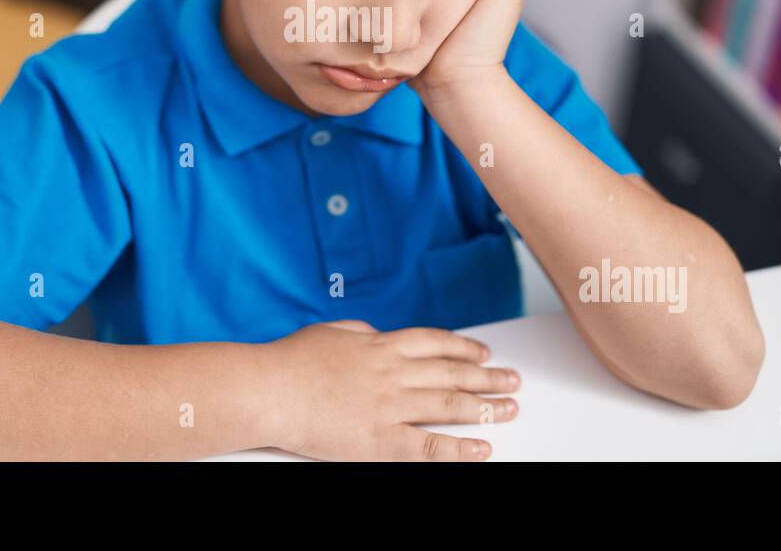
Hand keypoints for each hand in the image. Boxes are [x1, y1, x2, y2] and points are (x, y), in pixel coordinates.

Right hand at [263, 319, 520, 460]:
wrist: (268, 389)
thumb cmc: (290, 362)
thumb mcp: (331, 332)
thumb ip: (360, 334)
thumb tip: (376, 336)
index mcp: (381, 346)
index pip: (435, 343)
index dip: (464, 348)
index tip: (483, 353)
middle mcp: (393, 373)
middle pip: (452, 374)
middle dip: (488, 377)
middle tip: (512, 380)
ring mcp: (389, 406)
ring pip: (450, 406)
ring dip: (486, 407)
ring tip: (509, 409)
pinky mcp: (380, 440)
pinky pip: (429, 447)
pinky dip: (460, 448)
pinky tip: (482, 448)